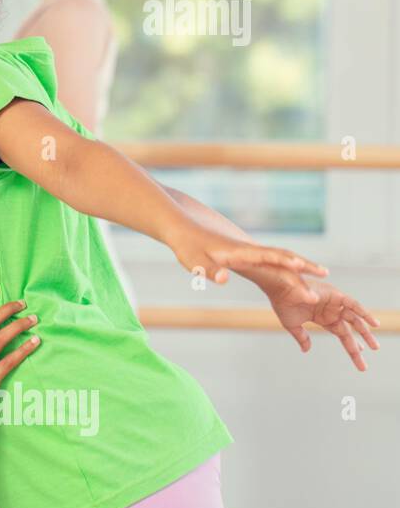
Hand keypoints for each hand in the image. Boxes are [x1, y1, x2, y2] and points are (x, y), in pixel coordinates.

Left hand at [168, 221, 326, 285]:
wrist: (181, 227)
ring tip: (320, 272)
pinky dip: (287, 264)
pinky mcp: (244, 252)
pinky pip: (271, 258)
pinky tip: (293, 271)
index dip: (288, 264)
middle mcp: (248, 249)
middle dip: (303, 265)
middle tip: (326, 274)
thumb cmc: (187, 246)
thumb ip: (207, 271)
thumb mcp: (193, 263)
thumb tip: (222, 280)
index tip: (306, 270)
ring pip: (279, 255)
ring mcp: (248, 250)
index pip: (269, 257)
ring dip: (299, 263)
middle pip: (282, 255)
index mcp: (239, 251)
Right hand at [257, 274, 379, 370]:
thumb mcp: (293, 325)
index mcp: (322, 318)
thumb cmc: (282, 303)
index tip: (359, 353)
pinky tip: (373, 324)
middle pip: (350, 329)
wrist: (279, 289)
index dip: (350, 344)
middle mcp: (331, 311)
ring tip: (374, 346)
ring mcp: (334, 304)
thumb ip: (302, 337)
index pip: (340, 333)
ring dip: (366, 332)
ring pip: (355, 320)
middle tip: (372, 351)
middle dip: (359, 342)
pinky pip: (354, 305)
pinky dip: (364, 313)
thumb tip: (306, 350)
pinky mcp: (337, 296)